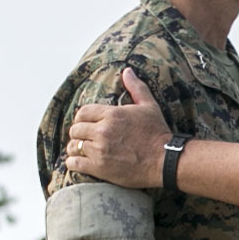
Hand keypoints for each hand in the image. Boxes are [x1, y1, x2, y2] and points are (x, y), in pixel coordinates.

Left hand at [66, 69, 166, 187]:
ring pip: (73, 146)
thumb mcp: (149, 106)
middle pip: (75, 129)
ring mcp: (100, 150)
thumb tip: (127, 71)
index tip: (86, 124)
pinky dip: (73, 163)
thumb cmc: (158, 133)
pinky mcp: (100, 168)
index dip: (82, 118)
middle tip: (84, 138)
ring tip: (81, 151)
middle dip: (78, 133)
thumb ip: (136, 88)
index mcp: (112, 114)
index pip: (82, 112)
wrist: (165, 160)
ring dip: (75, 148)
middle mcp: (103, 130)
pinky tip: (78, 162)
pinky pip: (75, 163)